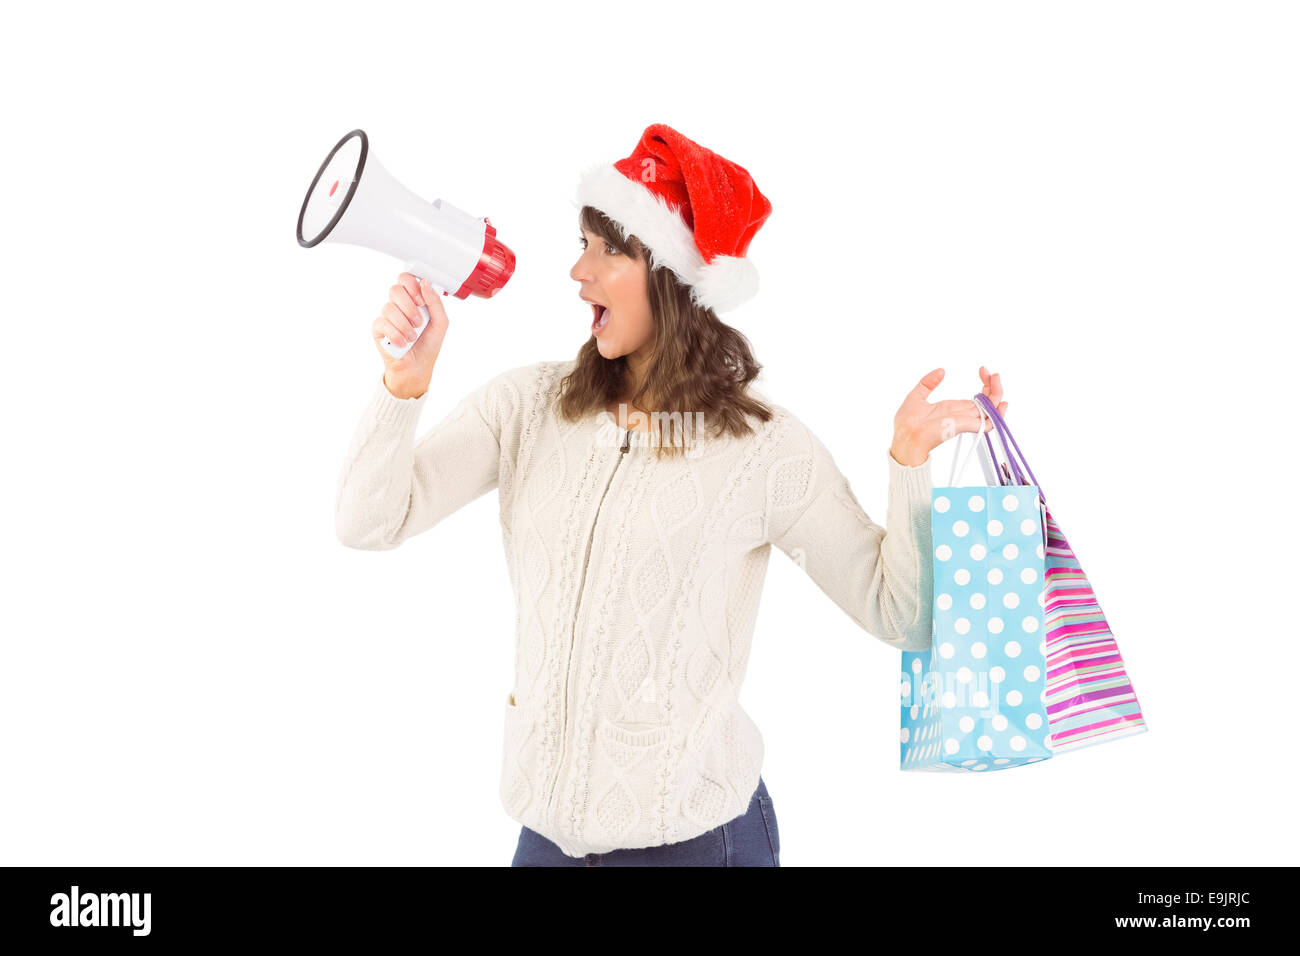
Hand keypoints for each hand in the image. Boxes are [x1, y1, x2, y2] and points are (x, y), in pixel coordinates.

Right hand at [373, 273, 450, 397]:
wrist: (418, 366)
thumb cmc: (428, 344)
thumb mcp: (441, 322)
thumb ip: (435, 302)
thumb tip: (425, 283)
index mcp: (413, 299)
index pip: (406, 279)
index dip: (412, 286)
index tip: (421, 301)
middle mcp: (399, 305)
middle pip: (395, 290)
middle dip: (409, 307)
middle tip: (419, 322)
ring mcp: (387, 316)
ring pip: (389, 308)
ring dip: (405, 325)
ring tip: (412, 337)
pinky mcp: (378, 329)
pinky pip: (382, 323)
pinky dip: (396, 335)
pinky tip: (402, 343)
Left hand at [889, 366, 1008, 465]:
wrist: (905, 436)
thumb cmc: (907, 423)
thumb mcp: (917, 396)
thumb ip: (928, 382)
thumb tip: (941, 370)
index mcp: (954, 408)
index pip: (978, 396)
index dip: (985, 383)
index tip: (982, 370)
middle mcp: (963, 414)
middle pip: (988, 401)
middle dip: (994, 386)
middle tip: (994, 373)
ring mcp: (965, 421)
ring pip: (991, 409)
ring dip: (998, 394)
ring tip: (996, 377)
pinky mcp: (963, 426)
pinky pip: (988, 423)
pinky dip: (997, 414)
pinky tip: (1001, 403)